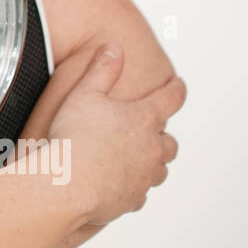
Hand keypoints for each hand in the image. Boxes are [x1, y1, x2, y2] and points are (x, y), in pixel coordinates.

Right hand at [46, 45, 184, 227]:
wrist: (67, 183)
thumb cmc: (74, 137)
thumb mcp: (84, 93)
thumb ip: (102, 69)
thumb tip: (114, 49)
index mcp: (144, 118)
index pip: (171, 98)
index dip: (176, 89)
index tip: (179, 85)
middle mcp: (151, 148)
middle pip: (169, 142)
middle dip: (162, 135)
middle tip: (153, 130)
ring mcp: (144, 176)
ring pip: (159, 169)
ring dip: (152, 163)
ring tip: (138, 159)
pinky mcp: (132, 198)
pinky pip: (140, 193)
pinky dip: (134, 187)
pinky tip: (119, 183)